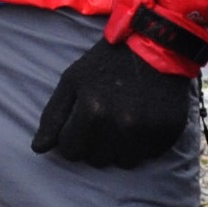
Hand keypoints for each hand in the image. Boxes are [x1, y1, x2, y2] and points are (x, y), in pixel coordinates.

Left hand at [30, 40, 197, 168]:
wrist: (154, 44)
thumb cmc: (106, 63)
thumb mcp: (72, 80)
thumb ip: (53, 115)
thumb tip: (38, 148)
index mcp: (93, 111)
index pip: (70, 151)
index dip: (72, 138)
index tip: (81, 123)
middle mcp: (120, 125)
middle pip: (96, 160)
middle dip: (95, 145)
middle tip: (104, 120)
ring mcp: (147, 131)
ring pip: (123, 162)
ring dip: (119, 148)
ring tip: (123, 122)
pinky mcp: (168, 133)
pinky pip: (148, 156)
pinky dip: (143, 144)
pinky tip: (142, 122)